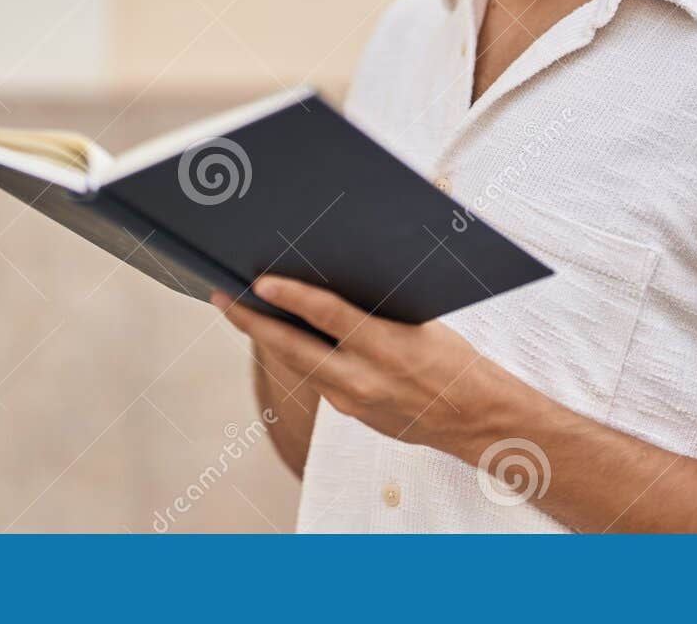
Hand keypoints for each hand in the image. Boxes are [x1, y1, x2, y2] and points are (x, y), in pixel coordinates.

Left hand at [213, 276, 522, 459]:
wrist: (474, 418)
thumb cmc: (453, 359)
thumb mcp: (420, 322)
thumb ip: (375, 308)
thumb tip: (329, 278)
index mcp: (388, 347)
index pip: (329, 315)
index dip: (291, 296)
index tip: (259, 280)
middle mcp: (365, 378)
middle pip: (294, 347)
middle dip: (253, 321)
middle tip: (222, 295)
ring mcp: (353, 401)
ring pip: (297, 364)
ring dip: (265, 337)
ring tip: (238, 309)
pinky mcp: (350, 413)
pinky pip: (314, 378)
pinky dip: (294, 355)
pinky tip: (278, 336)